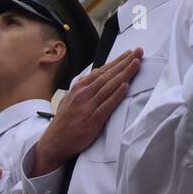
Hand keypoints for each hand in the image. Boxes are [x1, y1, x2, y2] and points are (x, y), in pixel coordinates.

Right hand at [30, 50, 141, 176]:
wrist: (54, 142)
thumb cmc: (65, 121)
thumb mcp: (71, 98)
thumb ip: (84, 86)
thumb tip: (97, 73)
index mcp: (80, 87)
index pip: (103, 70)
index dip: (118, 61)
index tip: (130, 53)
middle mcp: (84, 93)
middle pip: (109, 75)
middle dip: (125, 62)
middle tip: (138, 52)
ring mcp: (88, 106)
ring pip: (110, 86)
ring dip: (124, 73)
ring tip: (136, 63)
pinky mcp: (93, 119)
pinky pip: (107, 105)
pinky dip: (116, 94)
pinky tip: (125, 86)